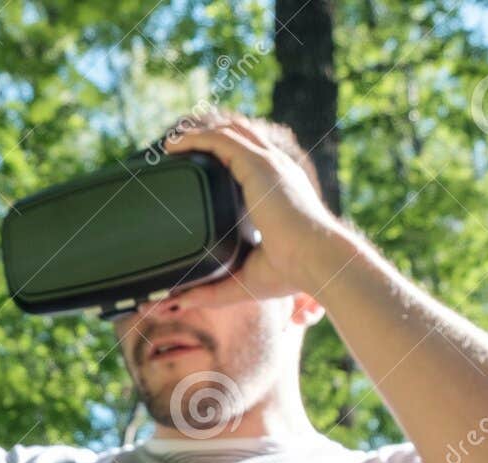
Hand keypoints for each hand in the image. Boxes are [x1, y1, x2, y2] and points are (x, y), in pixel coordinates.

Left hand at [162, 122, 339, 307]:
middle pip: (239, 139)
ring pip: (228, 134)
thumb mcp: (243, 280)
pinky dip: (195, 139)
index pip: (252, 163)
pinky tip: (174, 145)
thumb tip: (173, 303)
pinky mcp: (258, 164)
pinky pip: (220, 140)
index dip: (225, 159)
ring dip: (197, 136)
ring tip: (171, 146)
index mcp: (279, 191)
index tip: (198, 168)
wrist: (317, 259)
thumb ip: (209, 290)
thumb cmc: (291, 272)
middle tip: (177, 154)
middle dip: (208, 140)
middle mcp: (276, 171)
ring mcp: (268, 164)